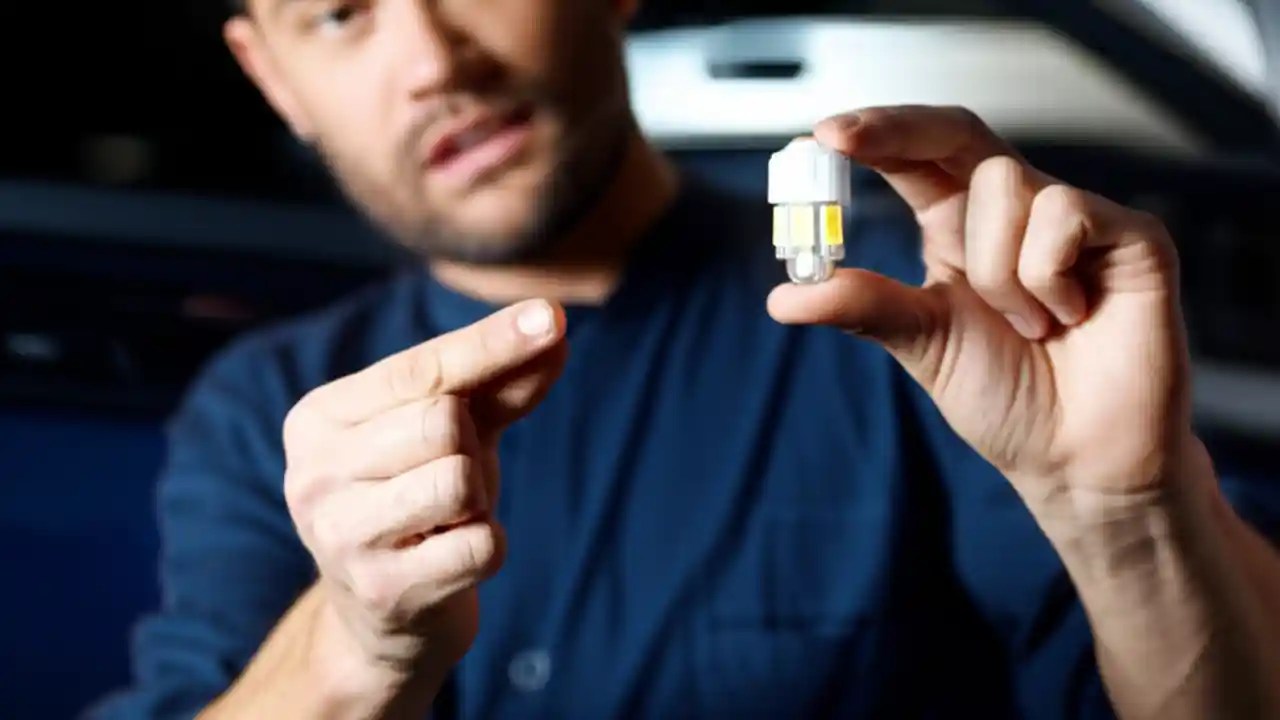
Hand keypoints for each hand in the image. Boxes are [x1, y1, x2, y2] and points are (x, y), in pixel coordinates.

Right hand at [282, 299, 567, 673]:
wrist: (388, 621)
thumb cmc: (423, 504)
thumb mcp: (458, 432)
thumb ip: (498, 380)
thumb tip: (554, 329)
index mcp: (319, 419)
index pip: (420, 367)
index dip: (492, 342)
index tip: (552, 316)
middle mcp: (312, 473)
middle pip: (441, 421)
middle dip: (470, 448)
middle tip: (450, 479)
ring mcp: (340, 536)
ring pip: (458, 481)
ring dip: (478, 500)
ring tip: (447, 520)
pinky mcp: (381, 592)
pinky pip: (480, 545)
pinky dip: (488, 547)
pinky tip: (451, 561)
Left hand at [768, 106, 1192, 521]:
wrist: (1076, 462)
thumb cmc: (1009, 400)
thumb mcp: (922, 345)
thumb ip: (864, 308)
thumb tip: (783, 297)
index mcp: (960, 232)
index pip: (918, 159)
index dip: (876, 135)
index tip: (823, 134)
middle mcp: (1015, 214)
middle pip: (958, 134)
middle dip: (897, 130)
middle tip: (843, 139)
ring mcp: (1076, 219)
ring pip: (1005, 185)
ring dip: (995, 270)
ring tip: (1027, 326)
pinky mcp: (1132, 236)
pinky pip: (1062, 215)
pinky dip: (1045, 277)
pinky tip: (1069, 316)